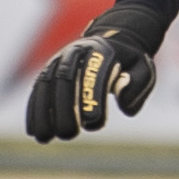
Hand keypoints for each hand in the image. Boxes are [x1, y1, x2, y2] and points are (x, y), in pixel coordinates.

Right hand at [24, 21, 156, 142]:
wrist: (112, 40)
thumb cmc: (129, 63)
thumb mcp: (144, 70)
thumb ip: (137, 84)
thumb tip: (121, 101)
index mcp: (103, 51)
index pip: (94, 74)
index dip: (92, 98)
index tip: (92, 123)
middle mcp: (77, 52)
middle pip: (64, 78)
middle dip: (63, 108)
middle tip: (69, 133)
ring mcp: (58, 59)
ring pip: (45, 83)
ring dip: (42, 111)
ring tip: (45, 137)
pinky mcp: (48, 70)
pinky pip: (37, 89)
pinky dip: (34, 110)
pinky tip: (35, 131)